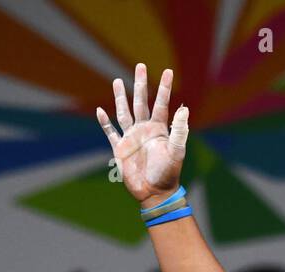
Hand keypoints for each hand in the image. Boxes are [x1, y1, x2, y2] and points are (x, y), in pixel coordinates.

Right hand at [96, 62, 188, 202]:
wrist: (154, 192)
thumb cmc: (168, 173)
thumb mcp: (176, 152)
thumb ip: (179, 131)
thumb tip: (185, 109)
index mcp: (159, 129)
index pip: (161, 103)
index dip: (165, 88)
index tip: (168, 71)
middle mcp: (144, 130)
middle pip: (141, 102)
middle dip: (140, 84)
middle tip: (141, 66)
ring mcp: (131, 138)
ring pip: (124, 112)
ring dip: (120, 97)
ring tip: (117, 81)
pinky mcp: (120, 148)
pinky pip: (111, 132)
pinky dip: (105, 122)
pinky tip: (100, 111)